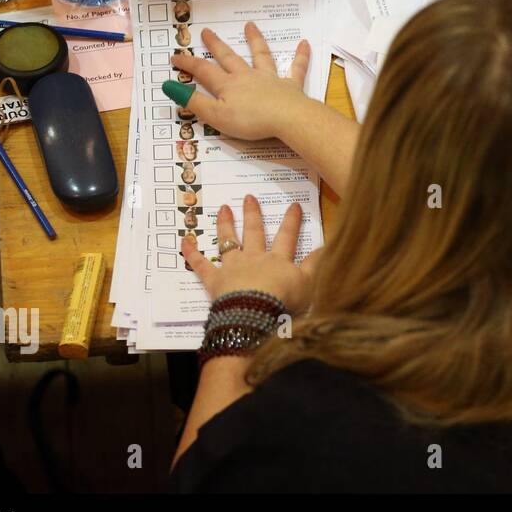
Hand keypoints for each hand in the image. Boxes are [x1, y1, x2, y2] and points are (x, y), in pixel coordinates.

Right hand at [168, 22, 311, 141]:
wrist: (287, 119)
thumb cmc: (250, 121)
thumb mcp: (215, 115)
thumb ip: (193, 101)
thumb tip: (170, 86)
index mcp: (227, 85)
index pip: (203, 71)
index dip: (188, 63)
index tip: (175, 56)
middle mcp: (247, 77)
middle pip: (229, 57)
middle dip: (216, 45)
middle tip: (207, 31)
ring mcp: (270, 79)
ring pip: (261, 55)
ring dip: (255, 40)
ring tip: (250, 25)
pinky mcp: (290, 86)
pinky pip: (296, 67)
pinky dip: (300, 55)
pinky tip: (304, 43)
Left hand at [182, 194, 320, 312]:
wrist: (256, 314)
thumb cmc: (285, 302)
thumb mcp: (309, 284)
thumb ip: (317, 265)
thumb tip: (327, 245)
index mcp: (279, 261)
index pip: (287, 237)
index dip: (291, 221)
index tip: (294, 205)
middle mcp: (255, 258)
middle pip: (255, 233)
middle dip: (253, 215)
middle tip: (249, 197)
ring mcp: (233, 267)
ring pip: (229, 242)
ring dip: (226, 224)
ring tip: (223, 208)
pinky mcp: (215, 280)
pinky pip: (200, 265)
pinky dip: (191, 252)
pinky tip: (184, 240)